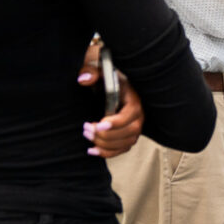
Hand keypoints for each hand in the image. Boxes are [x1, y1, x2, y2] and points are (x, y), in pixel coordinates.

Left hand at [77, 43, 143, 158]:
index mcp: (134, 98)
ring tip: (87, 135)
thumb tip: (84, 79)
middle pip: (130, 132)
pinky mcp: (127, 135)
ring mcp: (134, 126)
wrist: (109, 84)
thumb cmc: (105, 77)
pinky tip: (92, 150)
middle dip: (107, 135)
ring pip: (126, 143)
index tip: (99, 124)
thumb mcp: (98, 70)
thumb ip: (90, 72)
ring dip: (105, 144)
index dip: (117, 122)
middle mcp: (139, 114)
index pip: (131, 114)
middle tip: (87, 129)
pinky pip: (122, 149)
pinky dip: (108, 153)